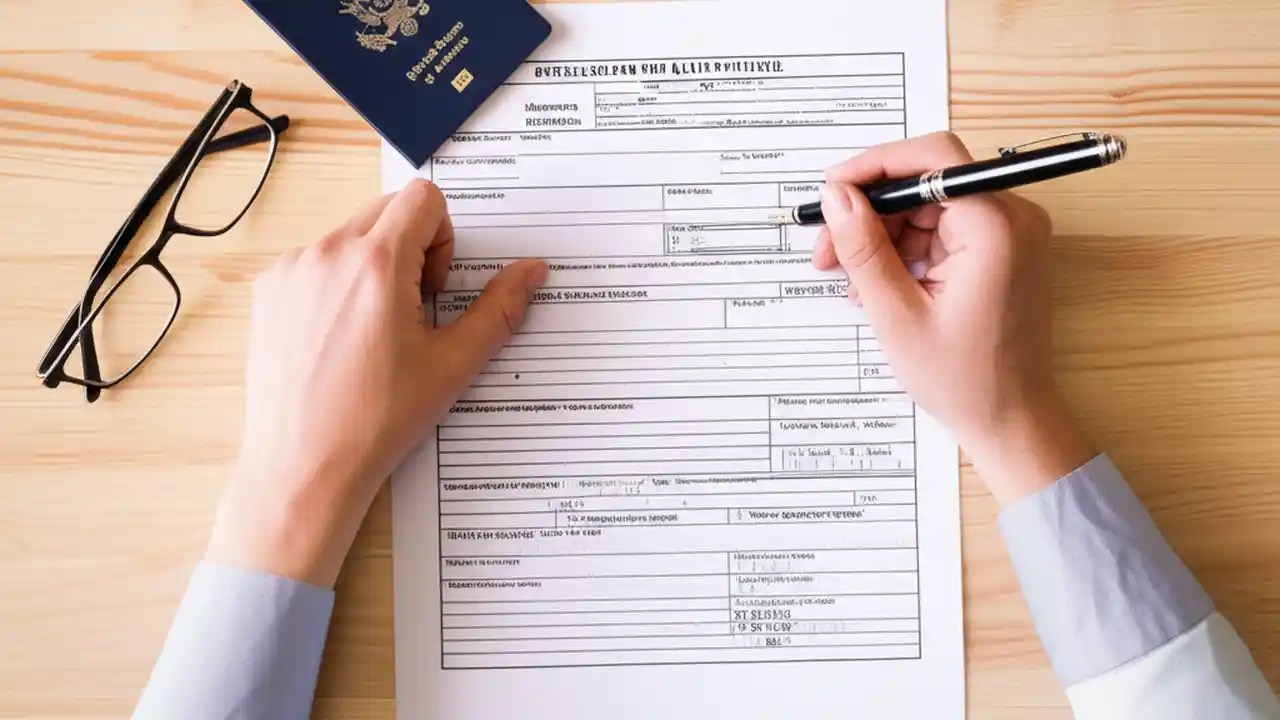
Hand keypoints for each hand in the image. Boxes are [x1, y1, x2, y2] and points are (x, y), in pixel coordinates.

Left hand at [207, 180, 546, 586]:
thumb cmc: (376, 421)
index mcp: (376, 264)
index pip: (424, 198)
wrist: (304, 466)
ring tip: (374, 333)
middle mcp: (327, 254)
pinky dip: (337, 284)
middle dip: (411, 248)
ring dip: (373, 266)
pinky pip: (315, 260)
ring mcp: (291, 270)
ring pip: (350, 235)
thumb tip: (532, 270)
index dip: (442, 238)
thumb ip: (499, 309)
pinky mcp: (268, 290)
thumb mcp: (452, 365)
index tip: (434, 289)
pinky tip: (341, 340)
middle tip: (411, 312)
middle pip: (387, 210)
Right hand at [813, 132, 1091, 503]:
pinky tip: (877, 285)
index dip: (875, 165)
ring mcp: (1008, 235)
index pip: (932, 158)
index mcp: (995, 228)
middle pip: (925, 182)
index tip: (833, 190)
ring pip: (927, 207)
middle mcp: (1012, 219)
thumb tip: (836, 197)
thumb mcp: (897, 314)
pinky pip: (940, 230)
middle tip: (827, 250)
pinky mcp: (999, 252)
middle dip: (870, 211)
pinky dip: (904, 251)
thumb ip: (863, 249)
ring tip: (849, 279)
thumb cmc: (965, 379)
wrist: (1010, 420)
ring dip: (882, 235)